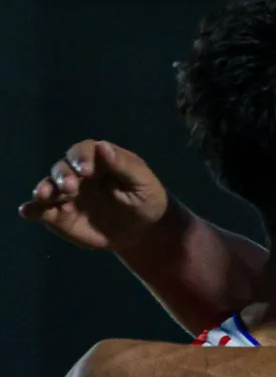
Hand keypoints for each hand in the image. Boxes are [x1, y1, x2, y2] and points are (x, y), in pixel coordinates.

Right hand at [19, 139, 168, 251]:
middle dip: (63, 175)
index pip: (83, 151)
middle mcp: (77, 174)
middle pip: (62, 168)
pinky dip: (33, 209)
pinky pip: (42, 210)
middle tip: (70, 187)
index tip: (86, 170)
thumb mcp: (143, 182)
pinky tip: (28, 211)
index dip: (81, 158)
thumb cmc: (146, 198)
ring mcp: (66, 194)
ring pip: (49, 187)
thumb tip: (103, 147)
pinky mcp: (59, 215)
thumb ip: (123, 165)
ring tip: (44, 196)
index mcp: (97, 160)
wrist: (143, 230)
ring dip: (44, 190)